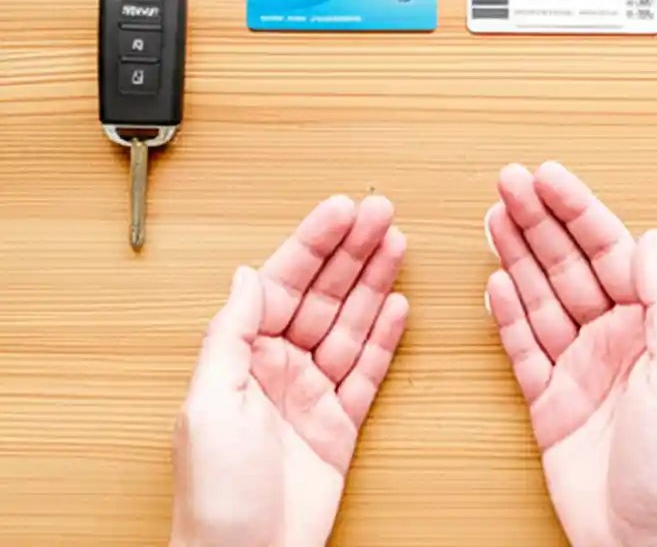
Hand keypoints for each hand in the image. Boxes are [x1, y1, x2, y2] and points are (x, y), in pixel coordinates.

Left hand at [171, 195, 408, 546]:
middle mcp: (278, 370)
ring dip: (374, 283)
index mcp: (241, 359)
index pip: (284, 285)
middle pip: (324, 296)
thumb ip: (229, 335)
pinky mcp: (341, 425)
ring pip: (351, 325)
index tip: (341, 209)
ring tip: (399, 244)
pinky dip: (386, 337)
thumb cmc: (215, 497)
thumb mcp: (208, 404)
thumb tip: (247, 275)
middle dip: (352, 252)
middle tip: (383, 212)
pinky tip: (399, 305)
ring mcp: (312, 396)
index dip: (313, 244)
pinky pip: (369, 371)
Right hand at [485, 163, 656, 546]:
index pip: (610, 252)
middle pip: (569, 265)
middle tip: (507, 182)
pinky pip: (522, 347)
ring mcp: (579, 370)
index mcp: (650, 329)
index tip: (549, 177)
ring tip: (492, 216)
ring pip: (541, 297)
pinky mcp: (549, 403)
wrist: (645, 543)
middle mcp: (613, 342)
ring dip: (517, 255)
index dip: (578, 211)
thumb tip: (654, 241)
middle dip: (538, 221)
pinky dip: (507, 314)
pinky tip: (494, 281)